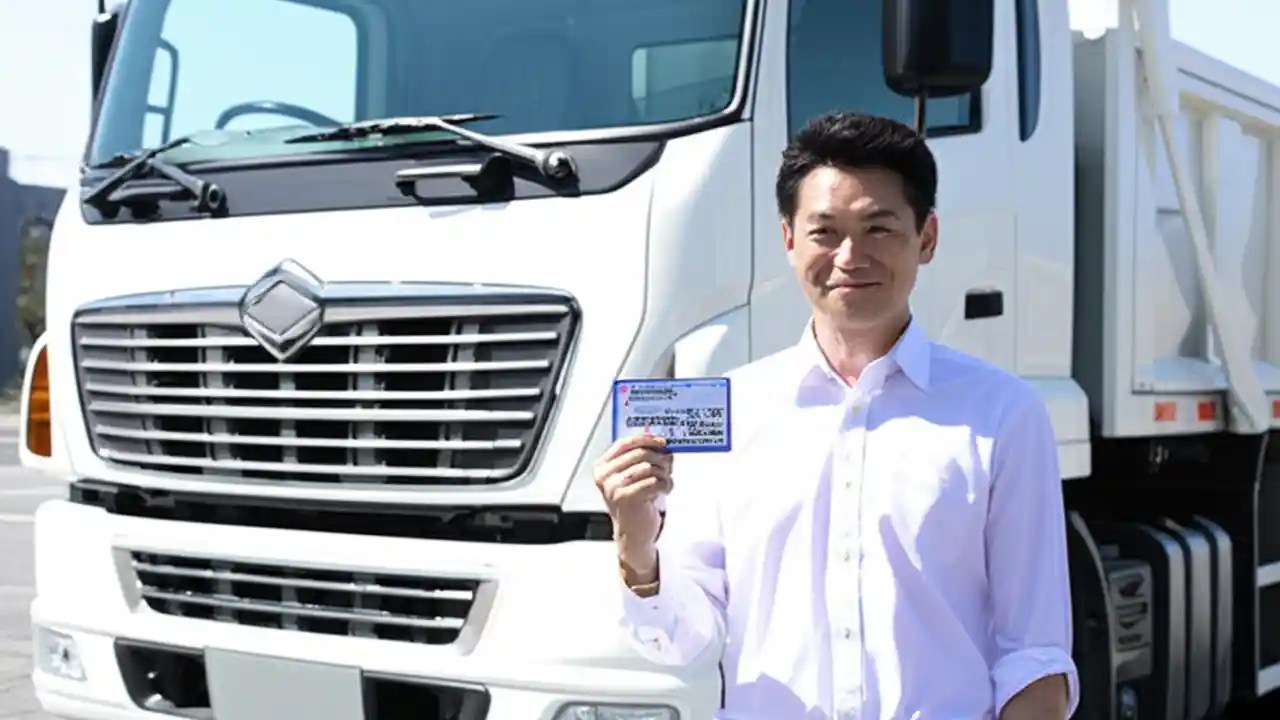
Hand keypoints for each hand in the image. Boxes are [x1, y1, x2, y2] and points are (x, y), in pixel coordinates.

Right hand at [593, 434, 673, 577]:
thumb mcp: (632, 478)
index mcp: (602, 467)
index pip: (625, 443)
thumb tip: (662, 445)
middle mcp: (605, 476)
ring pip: (650, 467)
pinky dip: (666, 485)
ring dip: (664, 474)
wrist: (632, 534)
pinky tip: (663, 491)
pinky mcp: (628, 498)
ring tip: (664, 482)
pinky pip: (656, 481)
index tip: (661, 441)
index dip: (646, 439)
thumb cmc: (634, 504)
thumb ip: (641, 459)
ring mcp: (614, 487)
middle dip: (660, 458)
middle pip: (640, 453)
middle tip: (668, 465)